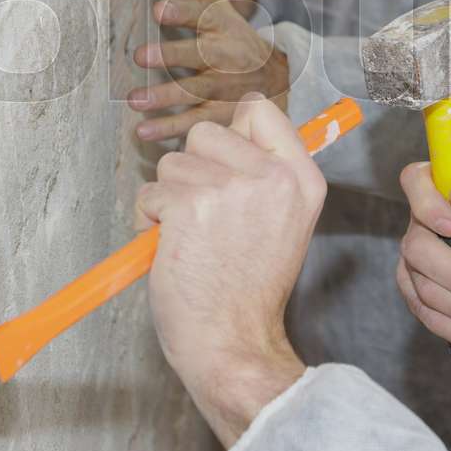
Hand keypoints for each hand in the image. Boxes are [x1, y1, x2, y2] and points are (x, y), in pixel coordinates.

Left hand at [130, 0, 289, 142]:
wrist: (276, 79)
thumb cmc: (232, 39)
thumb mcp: (215, 11)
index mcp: (221, 25)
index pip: (202, 14)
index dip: (181, 11)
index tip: (159, 9)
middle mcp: (225, 55)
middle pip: (199, 54)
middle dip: (171, 54)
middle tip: (140, 55)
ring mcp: (226, 87)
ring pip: (196, 92)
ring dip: (165, 97)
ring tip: (134, 100)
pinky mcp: (223, 114)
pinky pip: (196, 122)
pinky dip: (172, 129)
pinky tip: (144, 132)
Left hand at [135, 95, 326, 445]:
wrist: (233, 341)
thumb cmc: (249, 287)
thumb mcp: (287, 221)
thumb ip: (270, 174)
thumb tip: (239, 127)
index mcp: (301, 178)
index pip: (261, 109)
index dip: (232, 131)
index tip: (225, 164)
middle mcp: (272, 176)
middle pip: (207, 131)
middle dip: (193, 169)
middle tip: (207, 215)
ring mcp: (231, 189)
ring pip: (172, 163)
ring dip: (169, 198)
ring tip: (192, 237)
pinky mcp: (189, 206)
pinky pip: (149, 192)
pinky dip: (148, 220)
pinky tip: (172, 248)